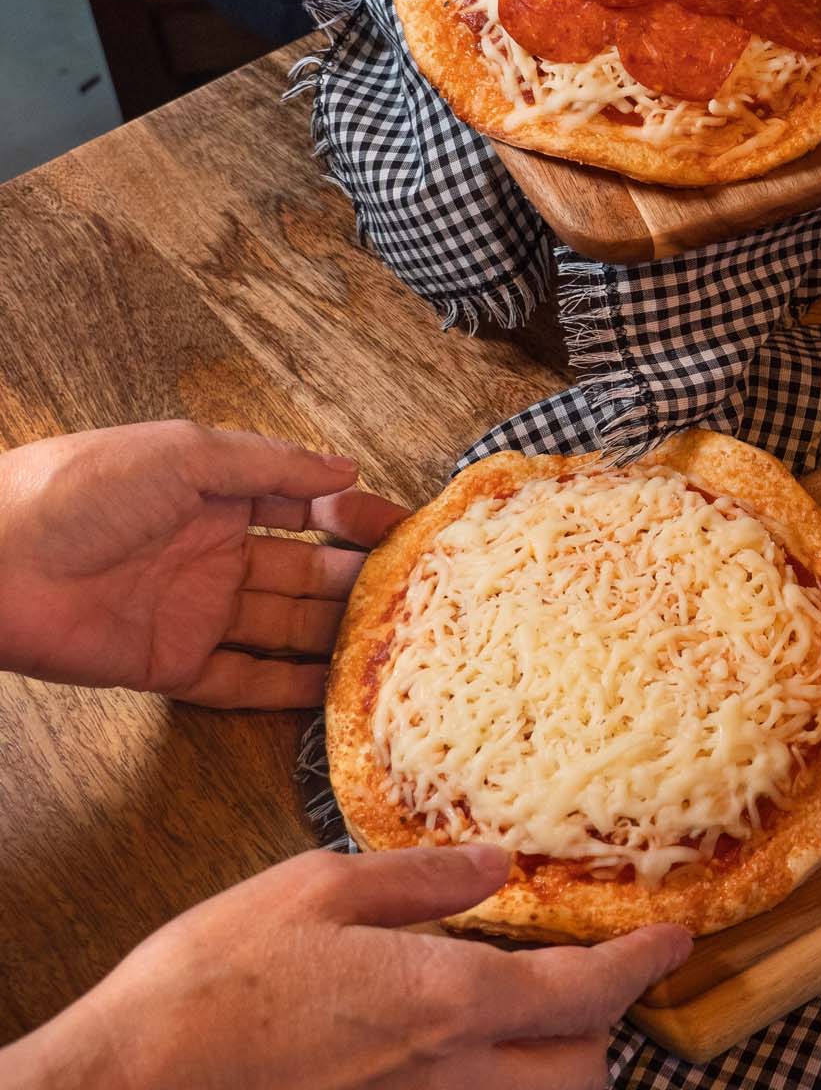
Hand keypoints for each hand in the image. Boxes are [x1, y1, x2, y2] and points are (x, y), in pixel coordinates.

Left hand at [0, 420, 406, 705]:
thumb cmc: (79, 490)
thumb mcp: (185, 455)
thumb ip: (271, 466)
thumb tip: (347, 470)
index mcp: (218, 495)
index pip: (307, 508)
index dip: (356, 517)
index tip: (405, 531)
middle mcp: (215, 553)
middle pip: (306, 571)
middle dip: (359, 580)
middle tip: (417, 594)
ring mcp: (195, 611)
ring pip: (285, 626)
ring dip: (335, 633)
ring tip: (395, 642)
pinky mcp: (171, 665)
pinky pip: (241, 680)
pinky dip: (286, 689)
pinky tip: (333, 690)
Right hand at [2, 846, 690, 1089]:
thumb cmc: (210, 986)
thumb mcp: (317, 891)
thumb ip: (420, 881)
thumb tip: (495, 866)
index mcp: (443, 1001)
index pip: (584, 991)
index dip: (643, 963)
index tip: (675, 939)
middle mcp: (448, 1082)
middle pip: (582, 1076)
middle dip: (603, 1030)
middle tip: (586, 982)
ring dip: (554, 1071)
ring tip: (527, 1024)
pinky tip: (457, 1061)